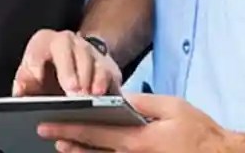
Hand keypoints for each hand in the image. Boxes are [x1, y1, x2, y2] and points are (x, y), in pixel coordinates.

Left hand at [13, 29, 121, 96]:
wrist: (73, 65)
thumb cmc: (46, 74)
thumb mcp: (29, 76)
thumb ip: (23, 84)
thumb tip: (20, 93)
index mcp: (44, 41)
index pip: (38, 46)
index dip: (36, 59)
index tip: (36, 75)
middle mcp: (67, 40)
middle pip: (67, 48)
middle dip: (69, 70)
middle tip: (71, 91)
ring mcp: (89, 50)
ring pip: (90, 59)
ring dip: (89, 78)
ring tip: (87, 97)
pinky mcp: (107, 64)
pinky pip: (108, 71)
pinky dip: (105, 83)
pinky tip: (101, 95)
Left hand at [38, 94, 238, 151]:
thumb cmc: (199, 132)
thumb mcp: (172, 107)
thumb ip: (142, 102)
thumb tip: (119, 98)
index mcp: (138, 139)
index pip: (95, 132)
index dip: (68, 127)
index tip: (47, 124)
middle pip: (92, 152)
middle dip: (67, 141)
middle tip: (45, 134)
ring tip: (62, 146)